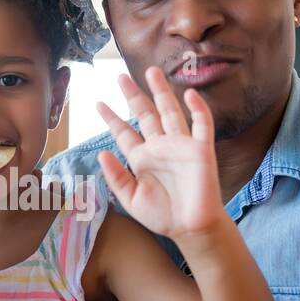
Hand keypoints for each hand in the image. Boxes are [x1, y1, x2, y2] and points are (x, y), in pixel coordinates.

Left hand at [96, 67, 225, 239]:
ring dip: (162, 91)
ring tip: (151, 71)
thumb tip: (101, 154)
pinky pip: (201, 124)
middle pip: (145, 114)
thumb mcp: (131, 199)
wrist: (191, 229)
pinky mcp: (201, 150)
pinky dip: (198, 108)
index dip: (112, 118)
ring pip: (170, 111)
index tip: (98, 103)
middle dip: (133, 95)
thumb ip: (116, 177)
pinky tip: (189, 94)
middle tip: (119, 76)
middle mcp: (160, 147)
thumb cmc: (163, 216)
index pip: (124, 133)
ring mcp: (181, 146)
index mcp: (142, 158)